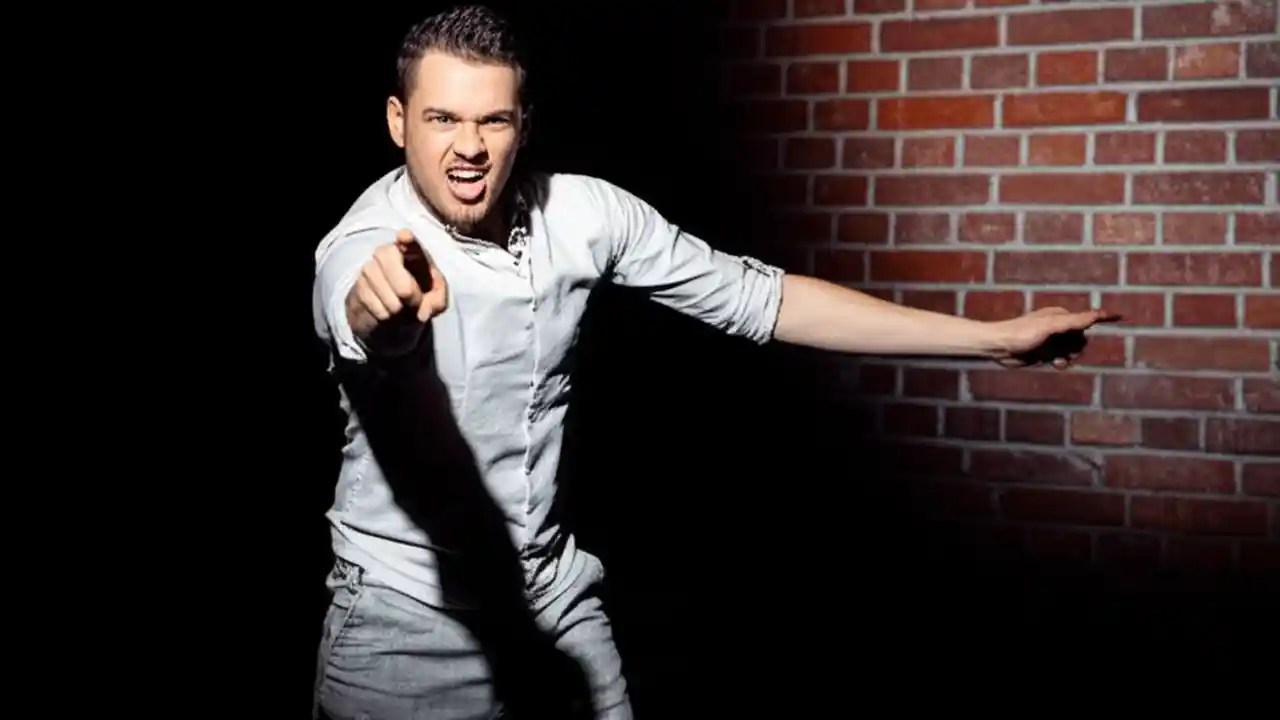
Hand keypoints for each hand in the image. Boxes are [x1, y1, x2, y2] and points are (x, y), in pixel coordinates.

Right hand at [346, 229, 448, 355]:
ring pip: (385, 290)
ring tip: (400, 307)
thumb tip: (424, 313)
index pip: (408, 239)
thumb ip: (437, 302)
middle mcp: (387, 253)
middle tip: (414, 302)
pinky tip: (386, 311)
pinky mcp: (358, 286)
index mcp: (412, 251)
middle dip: (407, 289)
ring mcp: (370, 268)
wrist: (390, 316)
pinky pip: (375, 305)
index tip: (405, 237)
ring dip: (398, 307)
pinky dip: (386, 315)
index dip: (406, 237)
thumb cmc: (417, 299)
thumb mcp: (435, 301)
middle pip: (391, 262)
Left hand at [987, 307, 1120, 369]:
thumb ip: (1073, 321)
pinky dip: (1061, 362)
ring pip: (1072, 351)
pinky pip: (1062, 358)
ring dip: (1069, 358)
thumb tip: (1096, 314)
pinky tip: (1053, 365)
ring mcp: (1052, 340)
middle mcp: (1058, 326)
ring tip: (1058, 362)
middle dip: (1077, 349)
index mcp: (1061, 316)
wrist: (998, 347)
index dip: (1103, 317)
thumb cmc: (1022, 333)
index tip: (1121, 316)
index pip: (1087, 317)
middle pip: (1081, 339)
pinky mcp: (1045, 352)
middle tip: (1066, 354)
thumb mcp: (1050, 326)